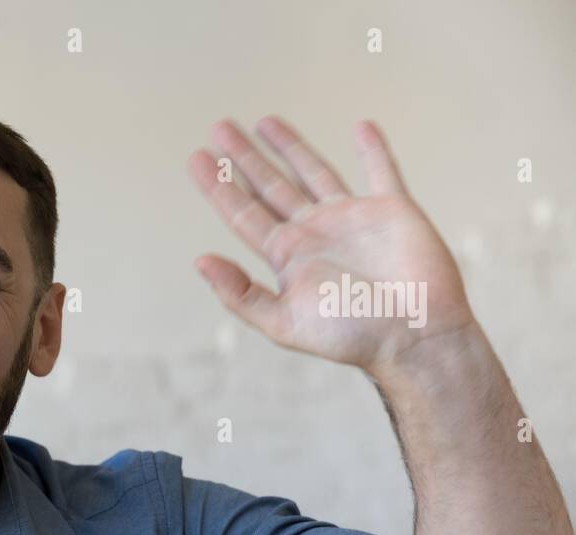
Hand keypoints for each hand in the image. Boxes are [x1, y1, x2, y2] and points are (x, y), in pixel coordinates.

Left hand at [187, 117, 477, 379]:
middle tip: (219, 127)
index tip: (196, 158)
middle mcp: (314, 234)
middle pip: (271, 187)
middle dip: (245, 159)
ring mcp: (352, 219)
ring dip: (291, 147)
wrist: (415, 336)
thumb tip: (198, 261)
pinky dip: (373, 149)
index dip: (219, 187)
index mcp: (287, 257)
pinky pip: (382, 171)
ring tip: (263, 121)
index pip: (244, 214)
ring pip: (314, 172)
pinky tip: (360, 126)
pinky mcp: (393, 210)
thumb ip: (239, 294)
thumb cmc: (350, 335)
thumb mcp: (284, 322)